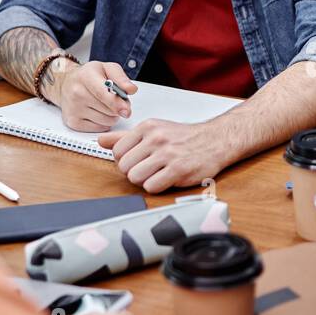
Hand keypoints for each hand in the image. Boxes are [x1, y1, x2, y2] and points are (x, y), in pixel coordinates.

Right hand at [47, 60, 136, 132]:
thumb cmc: (90, 76)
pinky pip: (100, 128)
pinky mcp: (73, 123)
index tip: (126, 110)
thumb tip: (131, 89)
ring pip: (106, 120)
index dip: (116, 103)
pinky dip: (103, 122)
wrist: (67, 84)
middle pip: (108, 110)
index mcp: (86, 76)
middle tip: (114, 99)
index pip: (102, 93)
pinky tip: (97, 112)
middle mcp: (76, 93)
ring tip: (104, 105)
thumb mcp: (107, 68)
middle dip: (118, 107)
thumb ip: (121, 78)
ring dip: (111, 115)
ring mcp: (73, 109)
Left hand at [98, 117, 232, 192]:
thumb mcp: (153, 130)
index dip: (125, 160)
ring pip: (135, 178)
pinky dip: (157, 187)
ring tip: (157, 174)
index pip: (117, 151)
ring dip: (145, 180)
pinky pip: (152, 186)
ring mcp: (168, 154)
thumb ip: (125, 137)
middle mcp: (156, 139)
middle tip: (149, 168)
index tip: (137, 160)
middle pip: (124, 167)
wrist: (215, 140)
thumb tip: (101, 140)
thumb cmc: (184, 138)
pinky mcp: (178, 170)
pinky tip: (166, 178)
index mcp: (147, 127)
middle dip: (134, 171)